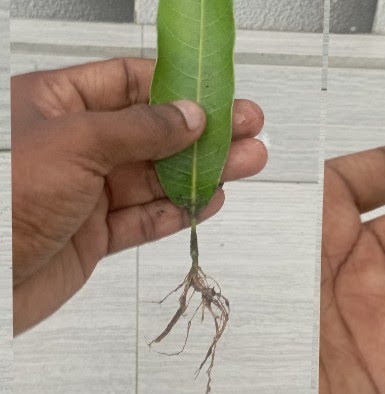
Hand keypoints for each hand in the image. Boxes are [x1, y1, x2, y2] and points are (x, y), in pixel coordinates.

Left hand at [11, 58, 267, 332]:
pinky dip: (180, 210)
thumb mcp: (76, 143)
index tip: (219, 94)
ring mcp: (81, 191)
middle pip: (151, 131)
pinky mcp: (90, 235)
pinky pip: (145, 218)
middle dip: (203, 132)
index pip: (128, 82)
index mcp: (52, 103)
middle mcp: (69, 144)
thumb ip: (141, 128)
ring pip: (155, 176)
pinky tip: (209, 200)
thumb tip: (188, 116)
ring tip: (246, 163)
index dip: (178, 87)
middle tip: (246, 130)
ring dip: (203, 171)